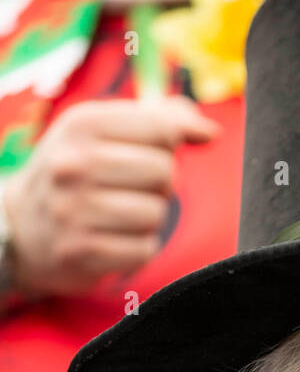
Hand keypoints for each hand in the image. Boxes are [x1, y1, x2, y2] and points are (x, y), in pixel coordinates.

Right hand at [1, 97, 219, 298]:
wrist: (20, 226)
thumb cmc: (75, 173)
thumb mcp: (101, 131)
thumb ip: (156, 120)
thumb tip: (207, 130)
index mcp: (82, 125)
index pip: (163, 128)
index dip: (172, 142)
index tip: (162, 149)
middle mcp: (74, 164)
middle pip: (164, 172)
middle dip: (159, 184)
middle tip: (133, 188)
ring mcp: (74, 210)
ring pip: (156, 214)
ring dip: (150, 218)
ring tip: (121, 215)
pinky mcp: (81, 251)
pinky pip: (144, 249)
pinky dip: (139, 247)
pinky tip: (116, 239)